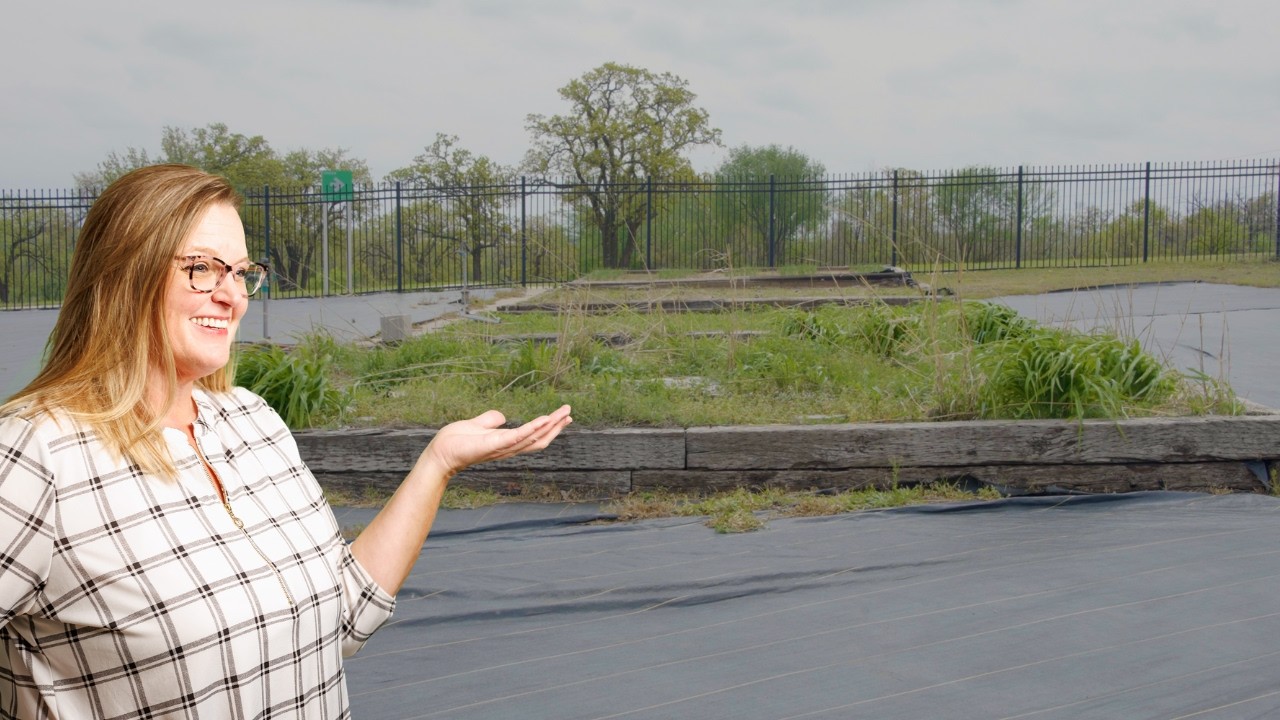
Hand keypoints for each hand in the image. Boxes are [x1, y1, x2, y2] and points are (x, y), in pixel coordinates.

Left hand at [420, 405, 572, 477]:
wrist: (441, 452)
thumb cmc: (456, 441)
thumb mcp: (478, 424)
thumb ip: (490, 420)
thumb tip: (501, 416)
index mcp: (506, 443)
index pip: (533, 437)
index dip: (549, 428)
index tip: (563, 417)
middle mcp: (509, 448)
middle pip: (540, 440)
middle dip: (556, 427)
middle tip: (570, 413)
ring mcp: (504, 447)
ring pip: (534, 438)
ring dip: (551, 425)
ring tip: (564, 413)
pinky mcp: (496, 444)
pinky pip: (520, 436)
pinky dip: (534, 428)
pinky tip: (546, 419)